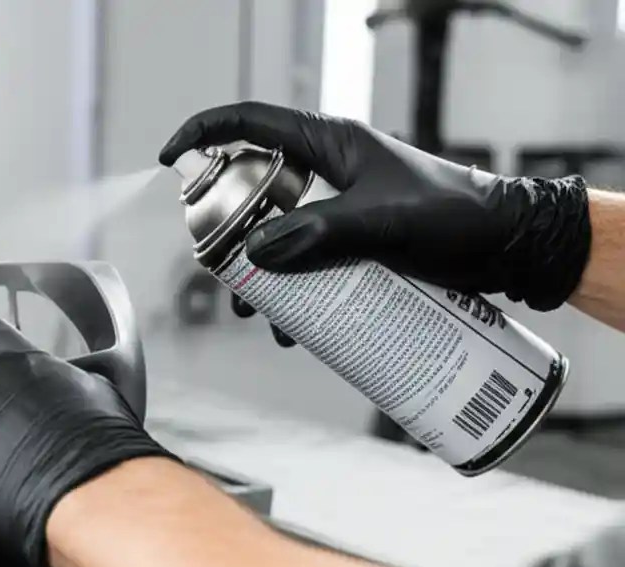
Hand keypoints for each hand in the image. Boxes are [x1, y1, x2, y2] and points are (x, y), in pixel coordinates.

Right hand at [160, 101, 591, 312]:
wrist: (509, 246)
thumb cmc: (457, 216)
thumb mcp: (384, 223)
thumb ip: (319, 233)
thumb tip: (256, 251)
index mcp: (330, 144)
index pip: (252, 124)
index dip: (205, 134)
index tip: (169, 159)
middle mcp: (327, 172)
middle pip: (253, 189)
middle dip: (227, 229)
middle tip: (215, 262)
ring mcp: (337, 209)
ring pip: (275, 235)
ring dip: (257, 273)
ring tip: (254, 309)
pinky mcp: (350, 244)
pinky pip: (304, 264)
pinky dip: (292, 295)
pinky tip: (293, 328)